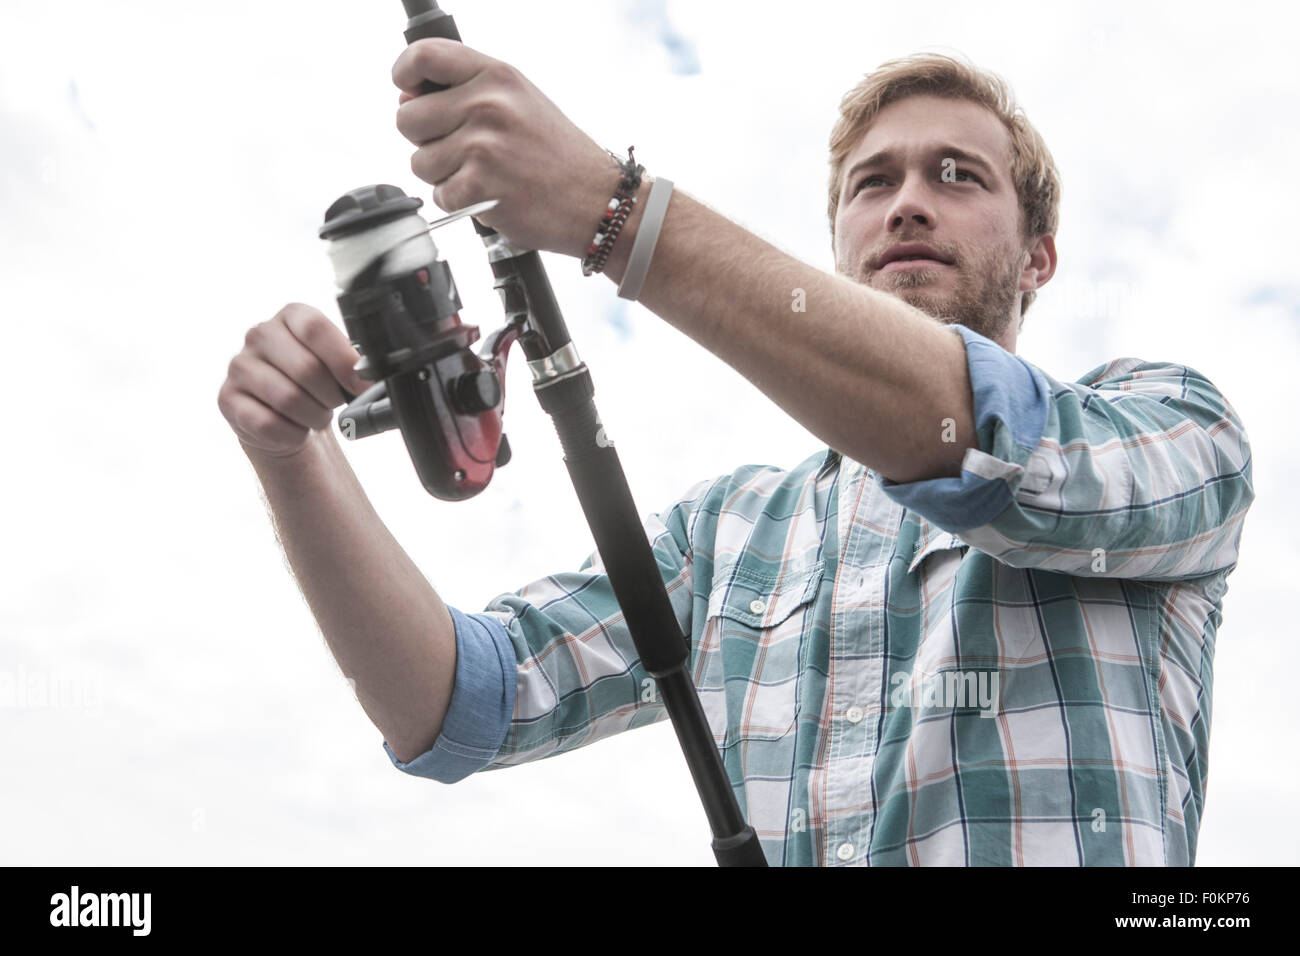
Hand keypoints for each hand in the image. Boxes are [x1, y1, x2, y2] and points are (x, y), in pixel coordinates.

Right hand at [217, 303, 370, 458]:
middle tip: (334, 403)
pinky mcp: (227, 398)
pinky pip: (268, 424)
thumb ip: (351, 363)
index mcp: (291, 316)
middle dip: (331, 396)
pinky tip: (295, 429)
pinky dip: (292, 435)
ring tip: (316, 416)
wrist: (283, 413)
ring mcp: (239, 366)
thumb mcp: (336, 364)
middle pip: (306, 368)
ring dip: (314, 417)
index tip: (361, 385)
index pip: (315, 328)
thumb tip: (367, 374)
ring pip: (288, 399)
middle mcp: (259, 334)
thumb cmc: (316, 384)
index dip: (343, 360)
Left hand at [392, 38, 616, 257]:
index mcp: (497, 76)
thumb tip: (407, 99)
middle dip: (427, 140)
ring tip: (483, 175)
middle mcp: (487, 104)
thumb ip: (466, 92)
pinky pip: (439, 195)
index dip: (404, 73)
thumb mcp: (519, 102)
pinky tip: (489, 196)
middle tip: (464, 150)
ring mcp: (482, 146)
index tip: (407, 90)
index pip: (424, 55)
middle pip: (408, 119)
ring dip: (444, 175)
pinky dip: (459, 203)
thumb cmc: (558, 154)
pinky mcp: (479, 186)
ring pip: (420, 162)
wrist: (596, 200)